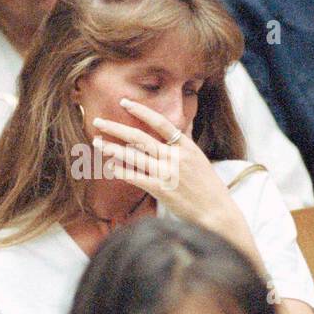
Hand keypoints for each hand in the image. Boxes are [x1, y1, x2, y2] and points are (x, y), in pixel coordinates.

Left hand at [93, 97, 246, 239]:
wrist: (216, 212)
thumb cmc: (208, 186)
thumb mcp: (200, 157)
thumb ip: (188, 138)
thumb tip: (185, 120)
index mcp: (185, 146)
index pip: (160, 122)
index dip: (141, 110)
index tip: (124, 102)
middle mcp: (175, 156)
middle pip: (140, 137)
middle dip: (116, 128)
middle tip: (98, 121)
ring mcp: (168, 173)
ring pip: (134, 156)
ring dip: (113, 148)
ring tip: (97, 142)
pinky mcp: (161, 190)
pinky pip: (136, 177)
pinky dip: (122, 170)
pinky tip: (110, 166)